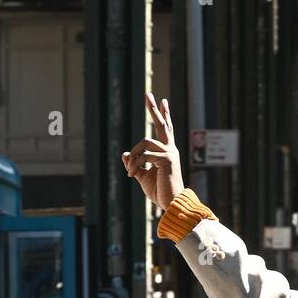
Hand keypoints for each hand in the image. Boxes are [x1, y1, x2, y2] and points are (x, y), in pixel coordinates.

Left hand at [124, 93, 184, 209]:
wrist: (172, 203)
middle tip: (148, 94)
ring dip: (134, 155)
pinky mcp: (166, 160)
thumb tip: (125, 153)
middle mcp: (170, 149)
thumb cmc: (160, 192)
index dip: (163, 115)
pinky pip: (143, 155)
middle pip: (161, 124)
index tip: (162, 101)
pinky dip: (135, 164)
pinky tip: (132, 174)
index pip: (165, 129)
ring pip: (145, 141)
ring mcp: (169, 153)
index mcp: (167, 152)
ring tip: (131, 172)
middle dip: (154, 109)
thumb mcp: (142, 176)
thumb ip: (134, 164)